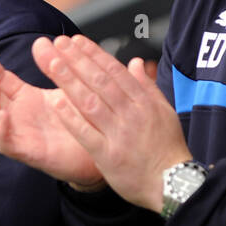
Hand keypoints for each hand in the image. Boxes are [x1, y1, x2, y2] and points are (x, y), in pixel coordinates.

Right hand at [0, 44, 102, 187]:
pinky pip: (5, 142)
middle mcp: (15, 115)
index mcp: (22, 97)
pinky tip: (4, 114)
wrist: (100, 148)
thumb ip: (53, 66)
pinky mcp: (26, 152)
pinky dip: (0, 130)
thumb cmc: (82, 118)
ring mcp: (18, 133)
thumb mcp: (66, 86)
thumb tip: (42, 42)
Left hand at [35, 35, 190, 211]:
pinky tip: (56, 103)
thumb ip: (147, 86)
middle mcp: (130, 114)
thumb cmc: (168, 149)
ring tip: (52, 64)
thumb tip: (136, 62)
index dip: (94, 54)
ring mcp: (118, 135)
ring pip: (90, 103)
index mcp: (143, 102)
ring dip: (70, 81)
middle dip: (77, 60)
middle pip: (100, 82)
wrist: (173, 184)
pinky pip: (86, 133)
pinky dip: (71, 118)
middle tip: (59, 43)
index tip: (76, 41)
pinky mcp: (107, 156)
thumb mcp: (164, 112)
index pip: (115, 71)